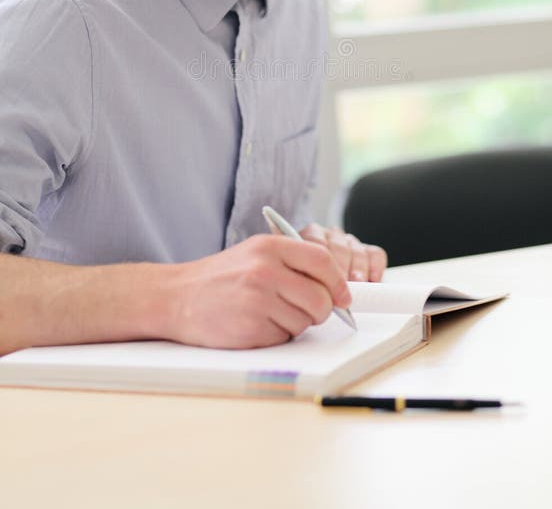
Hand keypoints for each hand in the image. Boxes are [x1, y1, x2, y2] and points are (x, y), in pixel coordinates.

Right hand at [159, 235, 351, 349]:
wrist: (176, 297)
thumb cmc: (220, 277)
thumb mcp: (255, 253)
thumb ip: (293, 262)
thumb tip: (335, 287)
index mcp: (270, 247)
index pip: (323, 261)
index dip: (338, 283)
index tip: (343, 297)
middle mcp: (266, 270)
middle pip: (320, 299)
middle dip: (319, 310)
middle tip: (302, 309)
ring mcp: (258, 300)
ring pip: (304, 322)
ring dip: (293, 323)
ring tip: (266, 312)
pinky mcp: (251, 328)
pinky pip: (284, 337)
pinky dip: (275, 336)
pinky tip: (254, 324)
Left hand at [299, 223, 386, 282]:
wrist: (324, 287)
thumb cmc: (307, 281)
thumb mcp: (301, 275)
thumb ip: (305, 276)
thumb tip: (310, 289)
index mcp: (310, 236)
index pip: (317, 242)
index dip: (322, 263)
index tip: (325, 282)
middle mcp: (331, 236)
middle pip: (339, 247)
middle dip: (341, 268)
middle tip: (341, 285)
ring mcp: (350, 242)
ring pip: (357, 250)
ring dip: (358, 269)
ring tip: (357, 284)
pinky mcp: (368, 251)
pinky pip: (376, 254)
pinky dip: (376, 267)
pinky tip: (372, 280)